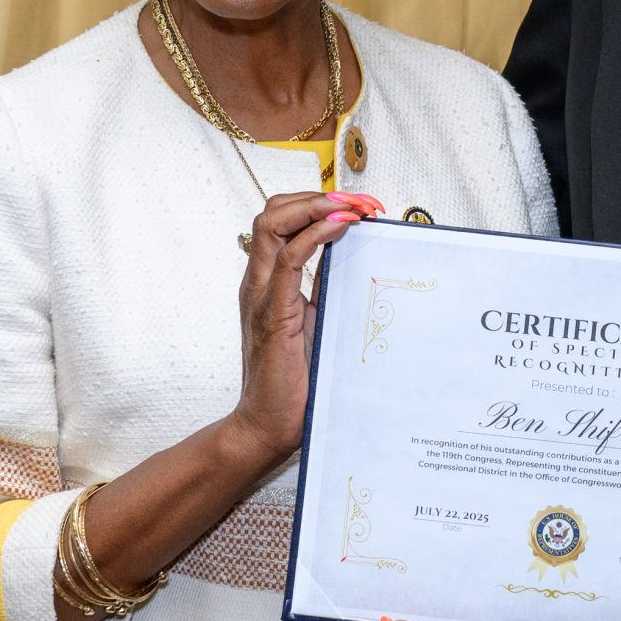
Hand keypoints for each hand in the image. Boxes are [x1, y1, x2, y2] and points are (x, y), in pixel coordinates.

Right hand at [226, 192, 365, 467]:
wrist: (268, 425)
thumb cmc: (293, 381)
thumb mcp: (315, 320)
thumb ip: (324, 285)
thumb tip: (352, 253)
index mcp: (267, 282)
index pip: (280, 218)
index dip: (318, 201)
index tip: (359, 205)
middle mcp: (258, 282)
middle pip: (272, 210)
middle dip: (318, 195)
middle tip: (361, 202)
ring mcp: (261, 296)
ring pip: (272, 224)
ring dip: (318, 205)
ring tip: (354, 207)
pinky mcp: (273, 315)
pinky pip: (289, 259)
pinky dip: (315, 234)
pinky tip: (342, 228)